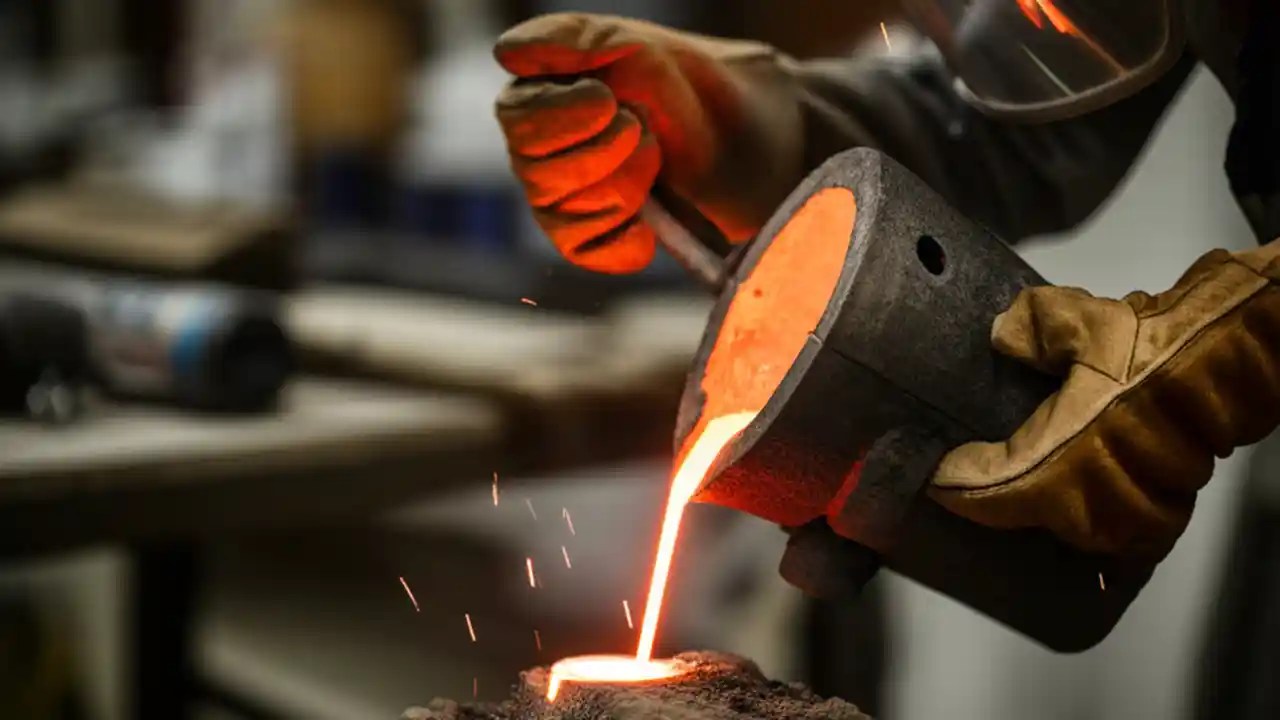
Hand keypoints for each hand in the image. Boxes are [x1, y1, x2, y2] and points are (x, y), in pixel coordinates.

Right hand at [494, 13, 803, 272]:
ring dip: (620, 185)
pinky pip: (586, 250)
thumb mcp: (645, 49)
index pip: (516, 115)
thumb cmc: (697, 87)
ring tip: (657, 163)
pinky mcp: (597, 239)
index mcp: (547, 94)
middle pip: (531, 166)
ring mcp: (568, 197)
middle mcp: (545, 147)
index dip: (562, 114)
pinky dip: (622, 238)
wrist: (757, 140)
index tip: (610, 99)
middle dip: (598, 151)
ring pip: (559, 210)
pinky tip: (649, 221)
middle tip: (643, 131)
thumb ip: (577, 41)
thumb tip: (508, 52)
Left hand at [929, 241, 1279, 560]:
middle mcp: (1085, 502)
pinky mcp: (1168, 515)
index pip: (981, 492)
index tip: (936, 473)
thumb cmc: (1149, 348)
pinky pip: (1126, 544)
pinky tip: (1092, 524)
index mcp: (1050, 463)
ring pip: (1074, 535)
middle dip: (999, 501)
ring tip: (1031, 494)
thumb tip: (1001, 337)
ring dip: (1051, 516)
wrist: (1229, 363)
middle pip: (1022, 519)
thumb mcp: (1073, 319)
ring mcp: (1130, 516)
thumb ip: (1026, 326)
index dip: (950, 484)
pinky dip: (1108, 536)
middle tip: (978, 478)